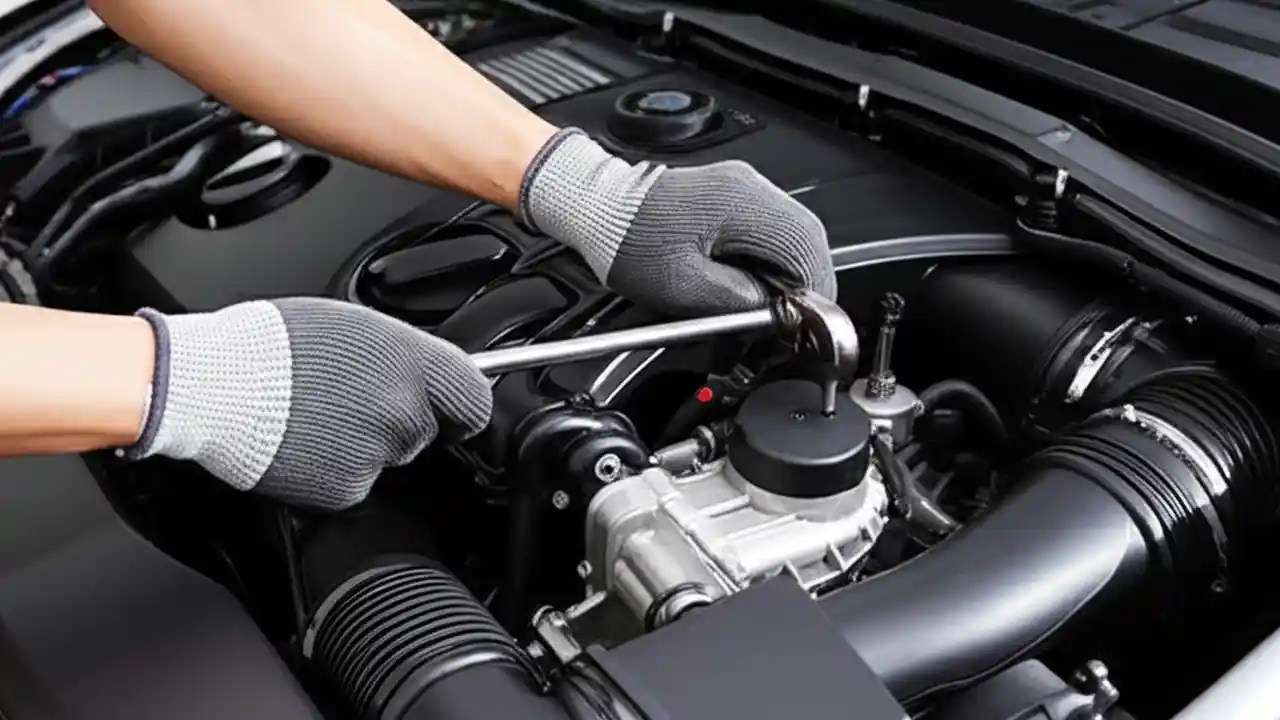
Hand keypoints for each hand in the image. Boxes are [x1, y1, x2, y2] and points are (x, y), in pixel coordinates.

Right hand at [127, 298, 491, 510]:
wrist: (211, 385)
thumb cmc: (271, 345)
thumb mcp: (354, 325)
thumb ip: (404, 354)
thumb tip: (432, 371)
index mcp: (413, 363)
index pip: (476, 401)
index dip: (460, 405)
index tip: (449, 406)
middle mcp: (404, 410)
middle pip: (430, 430)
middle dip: (403, 420)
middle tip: (353, 400)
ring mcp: (378, 454)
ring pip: (392, 457)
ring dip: (369, 444)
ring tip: (319, 415)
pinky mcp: (346, 489)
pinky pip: (356, 483)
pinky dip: (336, 470)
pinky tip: (306, 443)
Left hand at [519, 128, 835, 315]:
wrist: (595, 207)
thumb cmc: (626, 240)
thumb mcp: (681, 286)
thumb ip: (736, 300)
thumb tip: (773, 312)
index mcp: (741, 204)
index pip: (806, 248)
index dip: (813, 290)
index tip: (806, 320)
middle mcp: (749, 187)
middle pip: (807, 238)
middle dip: (806, 282)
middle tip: (792, 319)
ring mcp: (742, 187)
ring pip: (792, 233)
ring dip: (789, 270)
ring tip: (770, 305)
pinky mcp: (731, 195)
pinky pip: (770, 228)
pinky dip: (771, 257)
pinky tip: (753, 281)